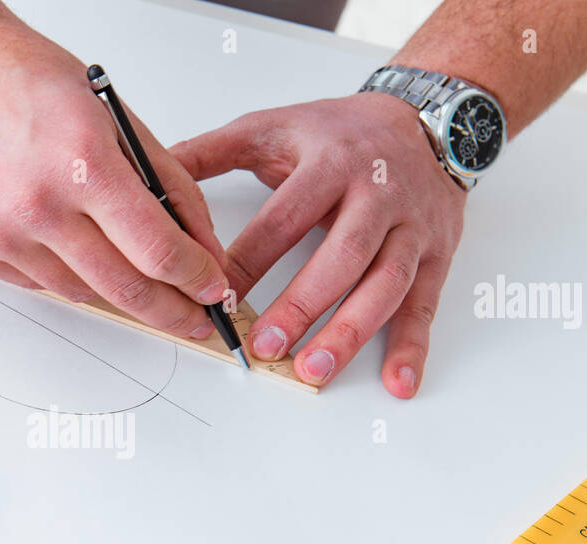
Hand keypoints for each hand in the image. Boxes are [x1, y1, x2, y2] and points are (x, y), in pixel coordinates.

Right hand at [0, 21, 229, 339]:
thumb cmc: (22, 81)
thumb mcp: (114, 117)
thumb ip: (166, 184)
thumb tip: (199, 243)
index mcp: (82, 163)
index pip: (157, 249)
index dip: (195, 278)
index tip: (213, 288)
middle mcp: (37, 205)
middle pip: (124, 287)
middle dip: (171, 310)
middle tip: (193, 317)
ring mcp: (1, 235)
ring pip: (84, 293)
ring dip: (119, 290)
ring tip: (138, 276)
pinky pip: (41, 285)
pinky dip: (70, 275)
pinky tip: (76, 249)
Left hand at [171, 93, 465, 395]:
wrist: (426, 119)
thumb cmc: (342, 132)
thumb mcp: (274, 128)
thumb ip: (211, 153)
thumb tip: (151, 178)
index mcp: (330, 163)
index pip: (284, 218)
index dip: (250, 260)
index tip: (217, 297)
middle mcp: (376, 195)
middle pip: (342, 255)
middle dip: (303, 304)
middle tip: (266, 346)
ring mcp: (410, 228)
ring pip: (386, 285)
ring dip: (351, 333)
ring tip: (314, 371)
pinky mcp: (436, 256)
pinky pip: (424, 306)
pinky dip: (412, 348)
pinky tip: (397, 382)